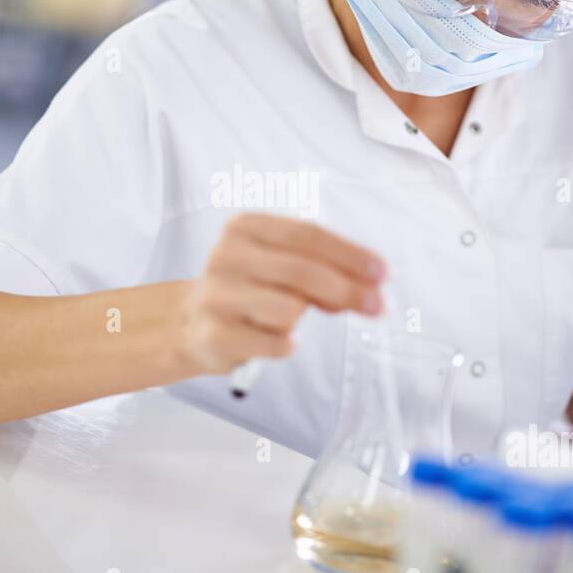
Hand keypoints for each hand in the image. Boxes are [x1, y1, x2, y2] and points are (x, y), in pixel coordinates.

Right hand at [177, 213, 385, 374]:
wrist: (190, 323)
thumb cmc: (248, 288)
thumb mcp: (279, 264)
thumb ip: (321, 268)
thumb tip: (369, 287)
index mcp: (245, 228)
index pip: (308, 235)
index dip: (350, 254)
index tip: (382, 273)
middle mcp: (227, 255)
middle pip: (303, 271)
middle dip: (348, 290)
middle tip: (377, 306)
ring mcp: (217, 295)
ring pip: (289, 309)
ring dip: (301, 318)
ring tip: (286, 320)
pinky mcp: (215, 334)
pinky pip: (276, 342)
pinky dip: (288, 344)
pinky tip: (282, 341)